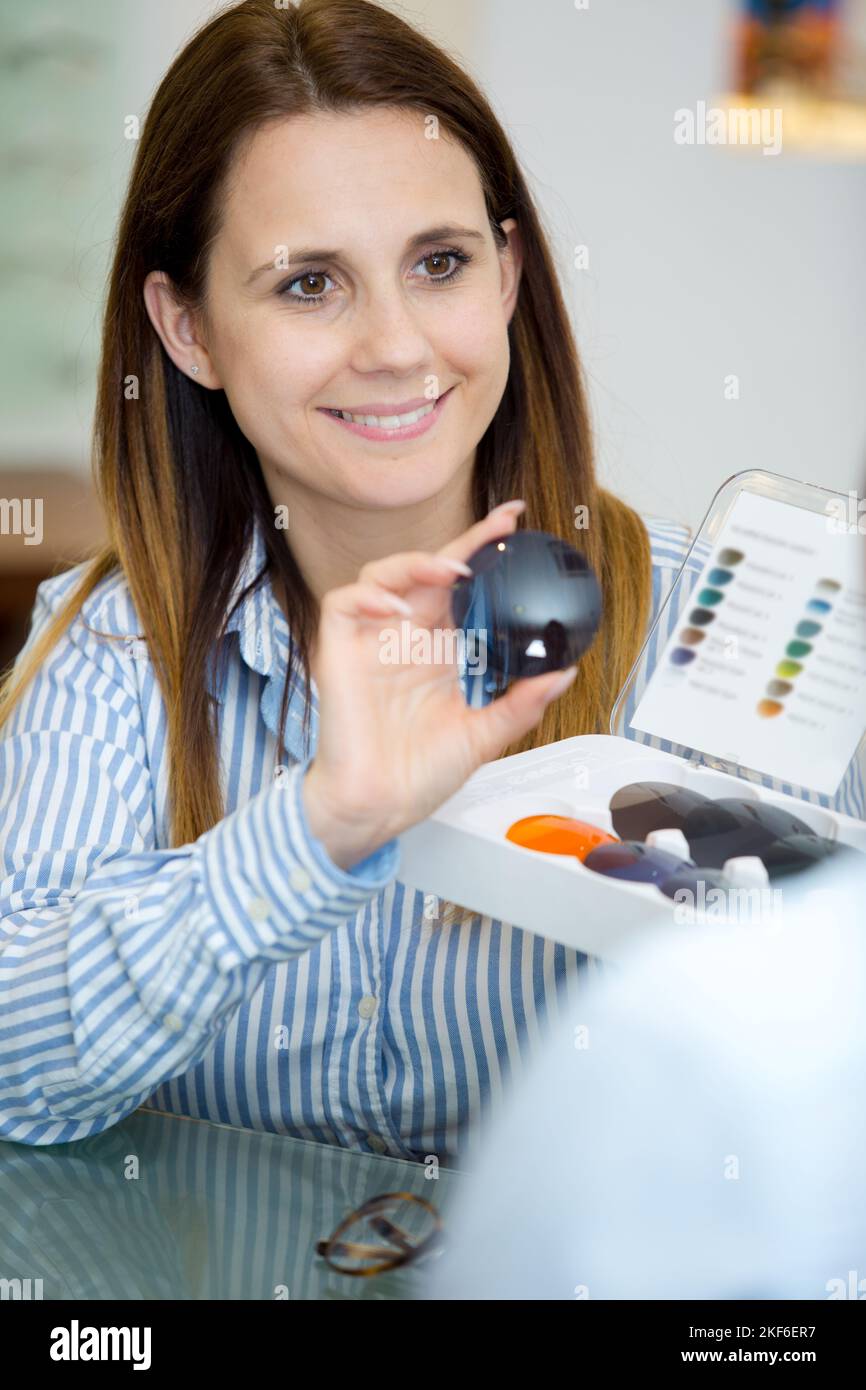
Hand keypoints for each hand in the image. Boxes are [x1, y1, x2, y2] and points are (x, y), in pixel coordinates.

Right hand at [302, 500, 577, 869]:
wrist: (379, 808)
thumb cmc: (417, 776)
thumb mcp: (483, 736)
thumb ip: (521, 703)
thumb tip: (561, 672)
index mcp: (438, 651)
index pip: (463, 589)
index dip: (485, 553)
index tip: (517, 526)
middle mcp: (405, 639)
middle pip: (430, 570)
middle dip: (465, 543)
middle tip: (501, 527)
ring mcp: (371, 642)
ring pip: (383, 574)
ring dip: (417, 563)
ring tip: (451, 571)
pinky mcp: (339, 652)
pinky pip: (343, 603)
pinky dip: (367, 595)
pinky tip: (393, 606)